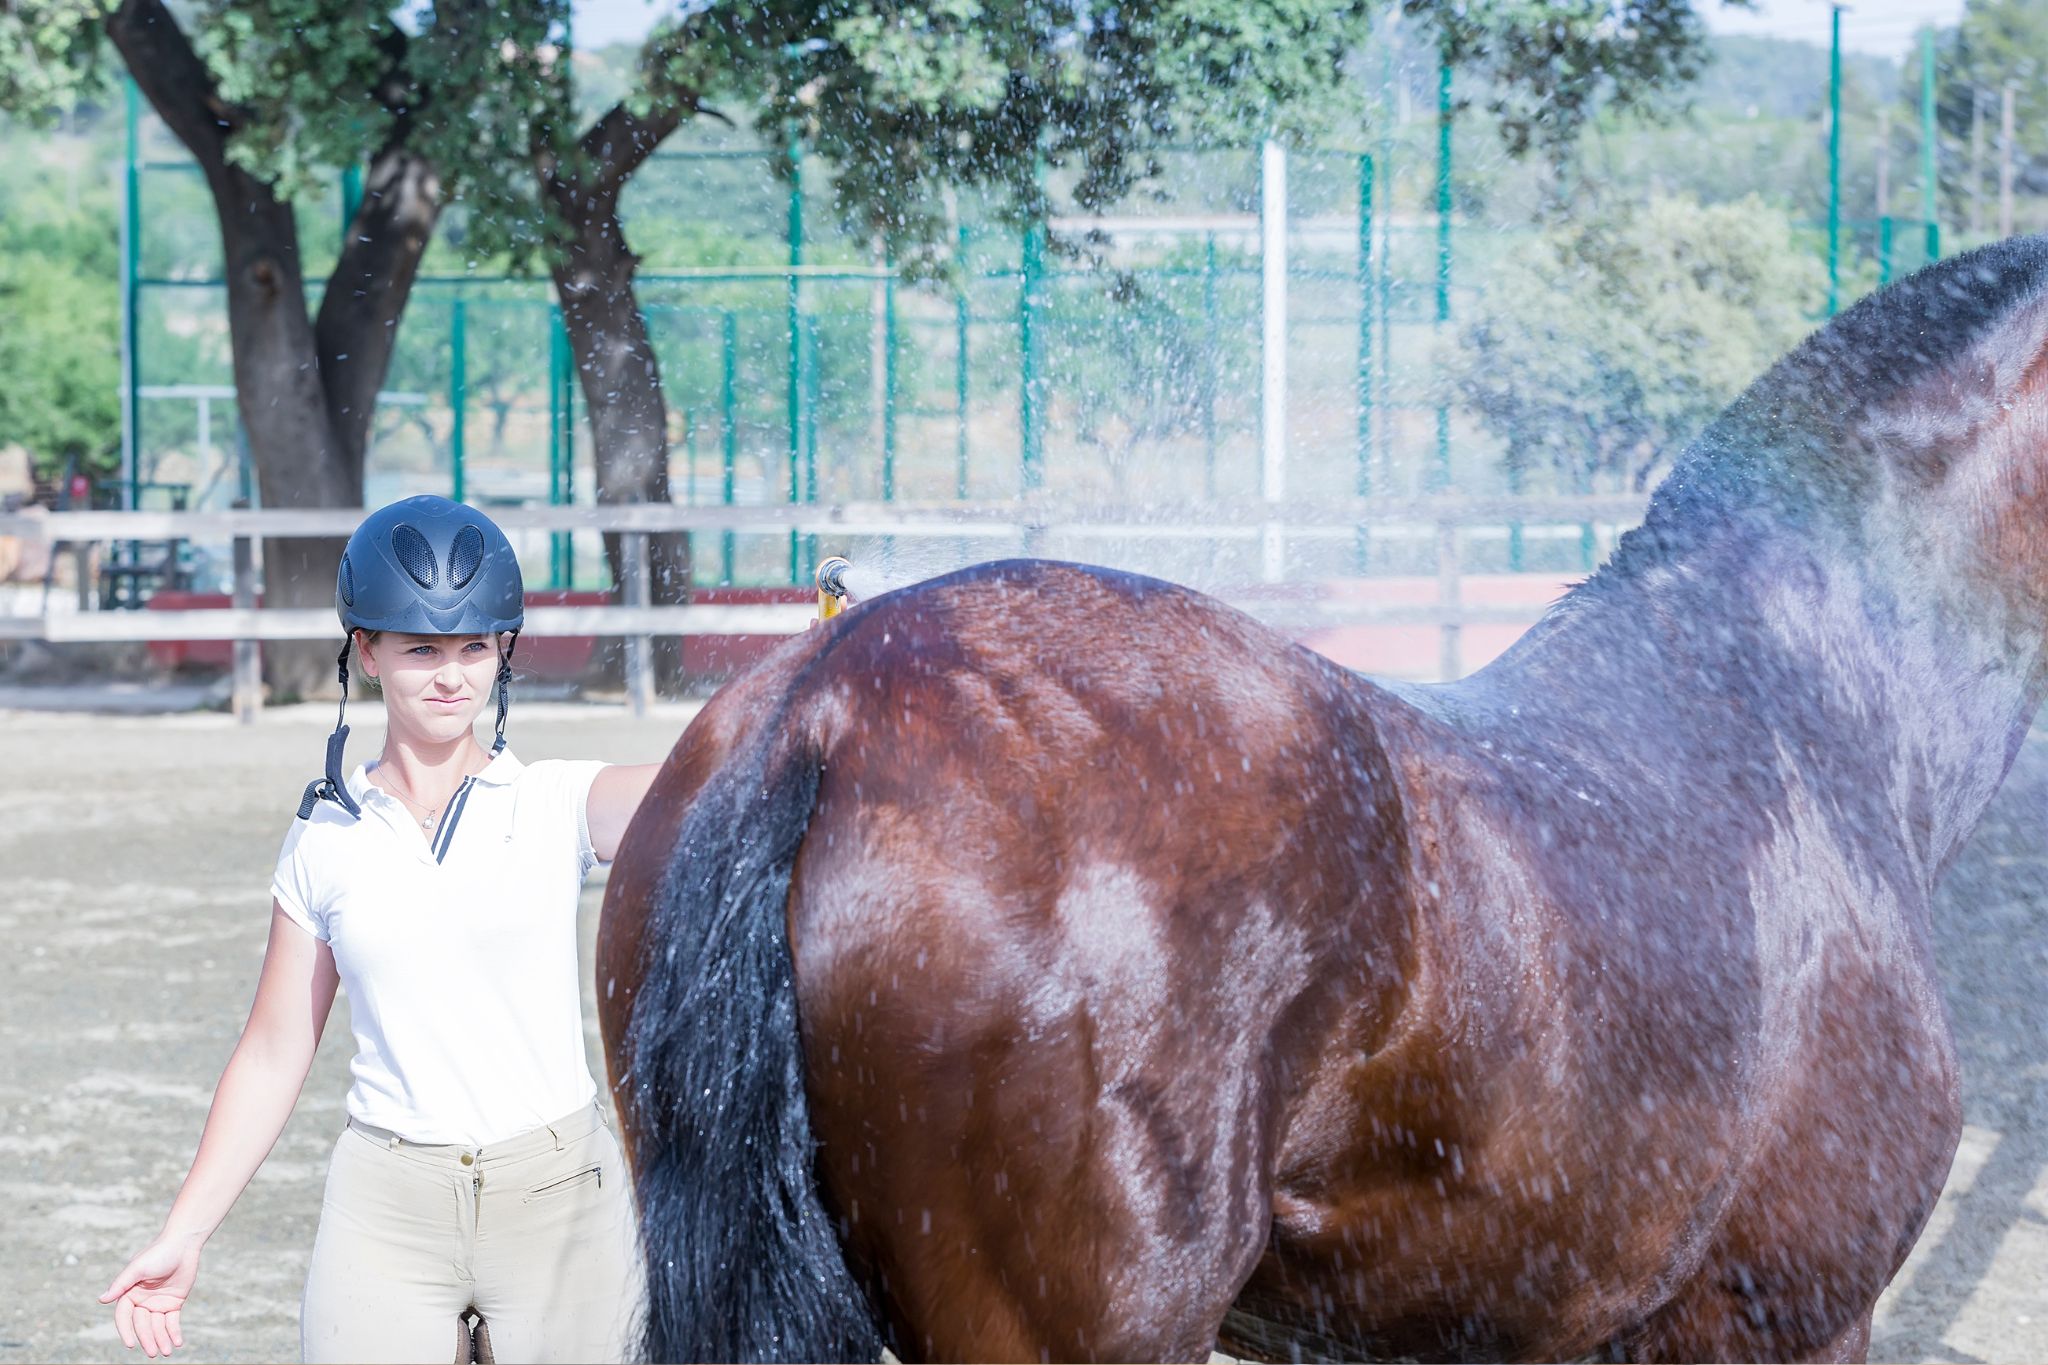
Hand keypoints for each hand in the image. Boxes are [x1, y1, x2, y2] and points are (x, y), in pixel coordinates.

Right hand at [100, 1235, 200, 1356]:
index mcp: (129, 1294)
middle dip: (147, 1339)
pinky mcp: (173, 1303)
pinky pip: (172, 1322)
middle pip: (142, 1325)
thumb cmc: (158, 1253)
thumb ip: (121, 1283)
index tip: (131, 1344)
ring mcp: (157, 1304)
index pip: (124, 1317)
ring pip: (157, 1326)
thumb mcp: (139, 1267)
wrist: (183, 1244)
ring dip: (161, 1340)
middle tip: (153, 1353)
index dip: (126, 1331)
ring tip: (166, 1352)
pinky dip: (174, 1333)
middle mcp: (141, 1301)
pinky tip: (178, 1342)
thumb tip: (102, 1299)